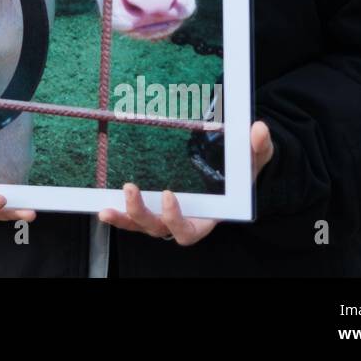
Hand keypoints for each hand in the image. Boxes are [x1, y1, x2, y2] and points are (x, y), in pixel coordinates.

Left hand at [98, 120, 274, 245]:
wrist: (228, 170)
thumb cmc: (240, 170)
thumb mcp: (253, 159)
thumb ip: (258, 148)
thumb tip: (259, 129)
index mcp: (205, 218)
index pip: (187, 231)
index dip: (176, 218)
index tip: (169, 194)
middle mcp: (181, 222)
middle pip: (157, 229)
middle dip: (141, 213)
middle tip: (131, 187)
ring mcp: (162, 217)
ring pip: (139, 226)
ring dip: (123, 217)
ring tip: (105, 207)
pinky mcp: (149, 207)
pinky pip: (130, 217)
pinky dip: (117, 213)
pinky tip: (101, 205)